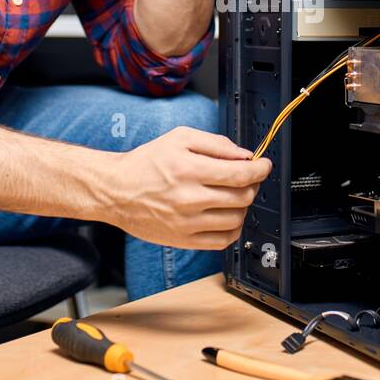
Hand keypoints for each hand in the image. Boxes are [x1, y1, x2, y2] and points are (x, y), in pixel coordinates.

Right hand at [103, 126, 270, 249]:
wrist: (115, 190)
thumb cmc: (145, 163)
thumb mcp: (179, 138)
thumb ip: (215, 143)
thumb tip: (244, 154)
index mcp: (189, 170)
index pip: (240, 174)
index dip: (260, 169)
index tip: (264, 165)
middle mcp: (189, 198)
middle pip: (242, 197)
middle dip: (253, 185)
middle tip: (248, 178)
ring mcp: (186, 223)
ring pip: (236, 219)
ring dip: (244, 206)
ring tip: (234, 196)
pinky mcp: (183, 240)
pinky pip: (222, 241)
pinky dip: (233, 229)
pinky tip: (227, 216)